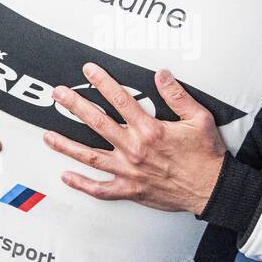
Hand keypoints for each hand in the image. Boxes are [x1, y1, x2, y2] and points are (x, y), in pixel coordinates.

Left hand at [44, 63, 226, 214]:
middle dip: (75, 106)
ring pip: (90, 156)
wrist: (212, 189)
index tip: (88, 71)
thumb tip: (161, 74)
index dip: (102, 82)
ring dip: (67, 145)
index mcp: (150, 130)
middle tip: (58, 94)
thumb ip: (177, 95)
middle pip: (97, 123)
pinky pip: (101, 189)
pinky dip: (82, 184)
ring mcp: (130, 171)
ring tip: (48, 136)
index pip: (120, 99)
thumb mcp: (199, 118)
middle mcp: (135, 149)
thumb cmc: (206, 156)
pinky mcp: (131, 190)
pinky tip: (66, 177)